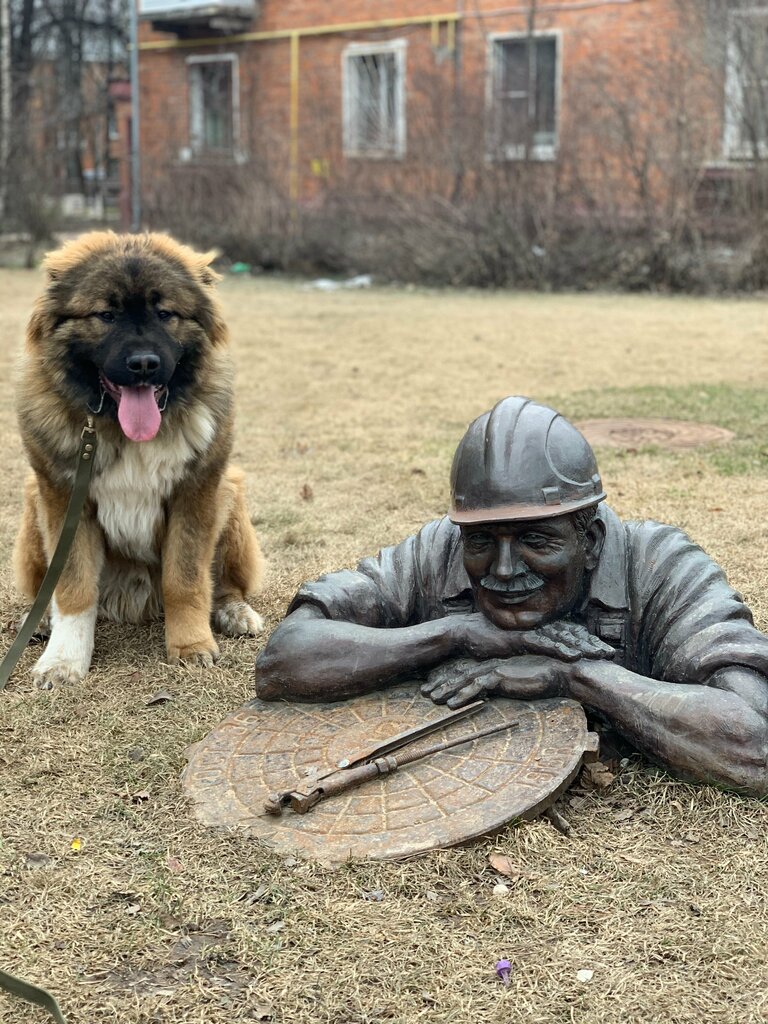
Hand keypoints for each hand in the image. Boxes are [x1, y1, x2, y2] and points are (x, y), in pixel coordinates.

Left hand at [422, 654, 578, 707]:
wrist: (560, 672)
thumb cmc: (542, 677)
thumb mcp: (517, 680)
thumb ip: (503, 684)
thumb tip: (492, 693)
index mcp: (493, 663)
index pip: (465, 670)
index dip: (448, 678)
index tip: (434, 686)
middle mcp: (490, 663)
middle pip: (459, 673)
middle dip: (440, 683)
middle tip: (424, 692)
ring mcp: (494, 668)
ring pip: (463, 679)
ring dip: (446, 689)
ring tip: (431, 699)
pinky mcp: (500, 675)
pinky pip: (476, 687)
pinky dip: (462, 695)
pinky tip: (451, 704)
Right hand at [455, 613, 613, 661]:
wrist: (464, 634)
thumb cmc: (487, 640)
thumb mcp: (512, 645)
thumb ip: (527, 646)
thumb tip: (539, 656)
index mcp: (537, 627)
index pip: (567, 633)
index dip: (586, 640)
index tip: (602, 650)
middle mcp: (537, 626)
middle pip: (571, 633)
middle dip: (592, 643)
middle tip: (610, 653)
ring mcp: (529, 630)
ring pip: (563, 637)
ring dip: (583, 646)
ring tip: (600, 655)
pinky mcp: (521, 637)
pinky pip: (546, 643)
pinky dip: (562, 649)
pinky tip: (576, 656)